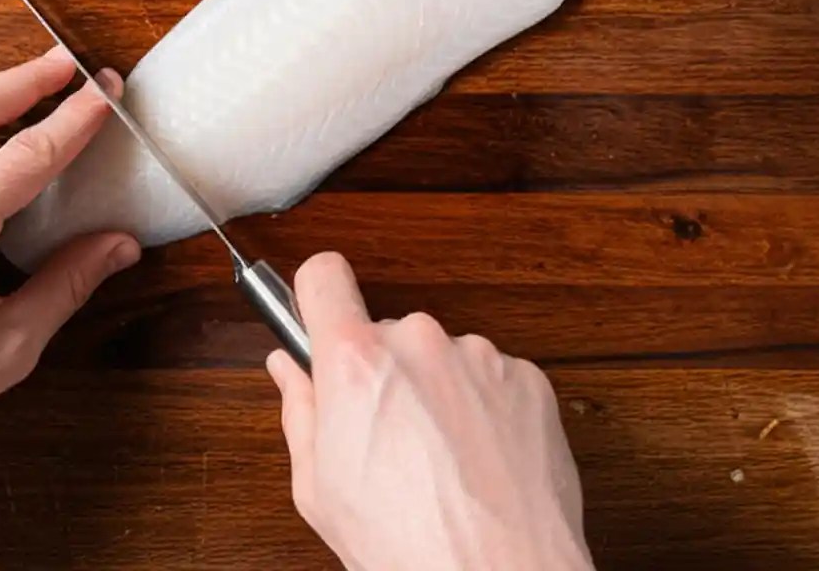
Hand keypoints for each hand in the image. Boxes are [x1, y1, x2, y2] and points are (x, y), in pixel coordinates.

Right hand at [267, 253, 593, 570]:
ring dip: (437, 392)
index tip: (320, 316)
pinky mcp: (528, 379)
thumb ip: (300, 412)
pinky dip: (482, 410)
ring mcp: (480, 357)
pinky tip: (478, 462)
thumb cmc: (408, 546)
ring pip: (441, 356)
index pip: (323, 275)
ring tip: (441, 461)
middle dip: (382, 372)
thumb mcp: (319, 489)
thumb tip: (290, 370)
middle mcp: (420, 342)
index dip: (316, 294)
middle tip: (386, 435)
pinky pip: (490, 378)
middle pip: (386, 330)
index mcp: (357, 363)